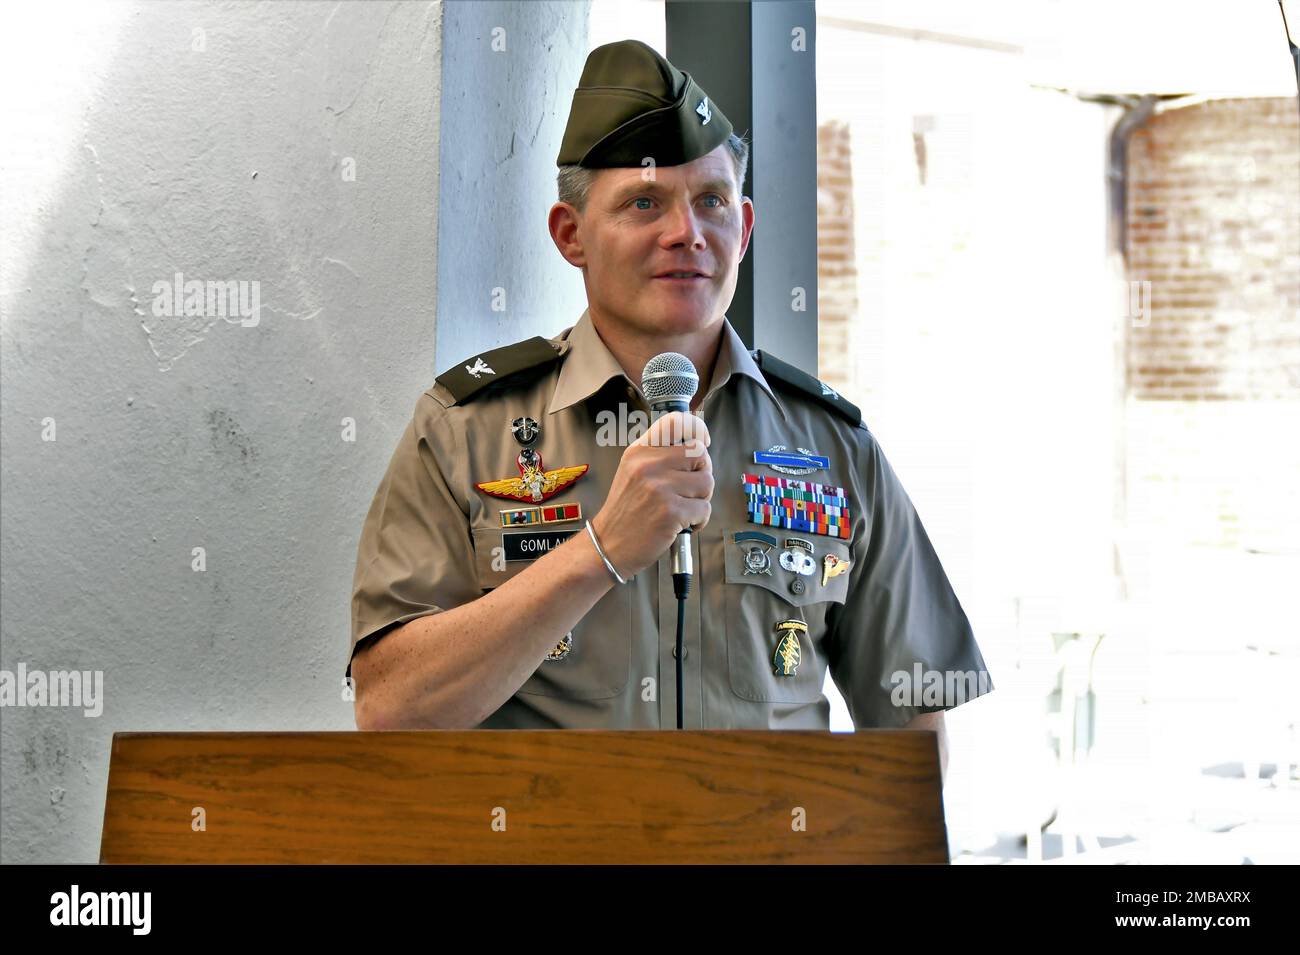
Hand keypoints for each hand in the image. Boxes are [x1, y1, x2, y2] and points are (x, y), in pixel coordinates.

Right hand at [589, 411, 712, 577]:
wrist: (607, 546)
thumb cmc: (625, 512)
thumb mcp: (632, 472)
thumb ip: (659, 456)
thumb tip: (698, 446)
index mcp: (639, 452)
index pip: (675, 422)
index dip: (697, 428)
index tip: (703, 441)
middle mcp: (648, 465)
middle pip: (699, 454)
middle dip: (702, 473)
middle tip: (689, 490)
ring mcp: (660, 488)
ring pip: (707, 482)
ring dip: (701, 499)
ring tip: (683, 508)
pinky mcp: (671, 512)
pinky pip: (704, 509)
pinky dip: (698, 520)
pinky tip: (681, 525)